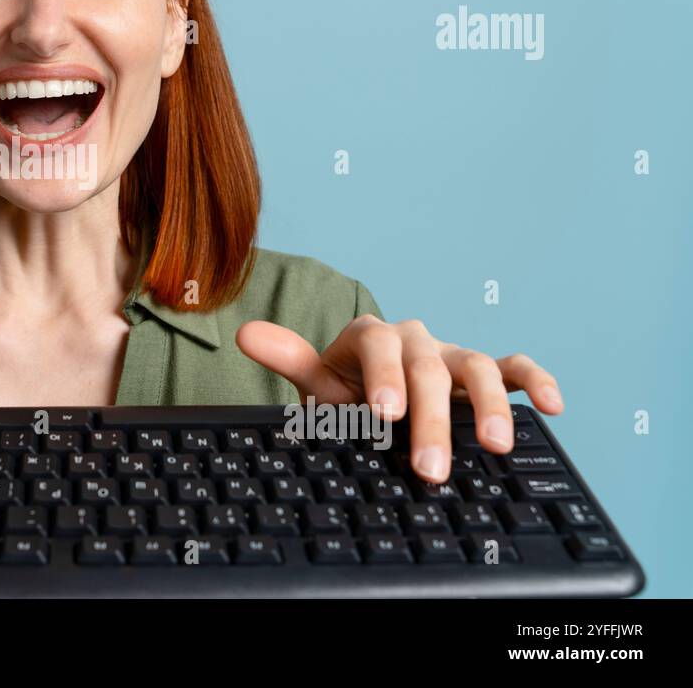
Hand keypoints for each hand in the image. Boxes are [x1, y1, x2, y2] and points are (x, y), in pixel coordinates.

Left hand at [236, 315, 562, 482]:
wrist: (374, 393)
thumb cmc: (348, 392)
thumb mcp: (318, 381)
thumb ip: (289, 360)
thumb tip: (246, 333)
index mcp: (371, 338)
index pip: (378, 347)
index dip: (383, 378)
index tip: (383, 414)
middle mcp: (415, 341)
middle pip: (428, 370)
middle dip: (431, 419)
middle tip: (430, 466)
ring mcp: (452, 355)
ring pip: (476, 368)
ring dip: (489, 405)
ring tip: (495, 446)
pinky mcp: (485, 373)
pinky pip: (514, 368)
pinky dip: (535, 381)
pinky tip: (553, 406)